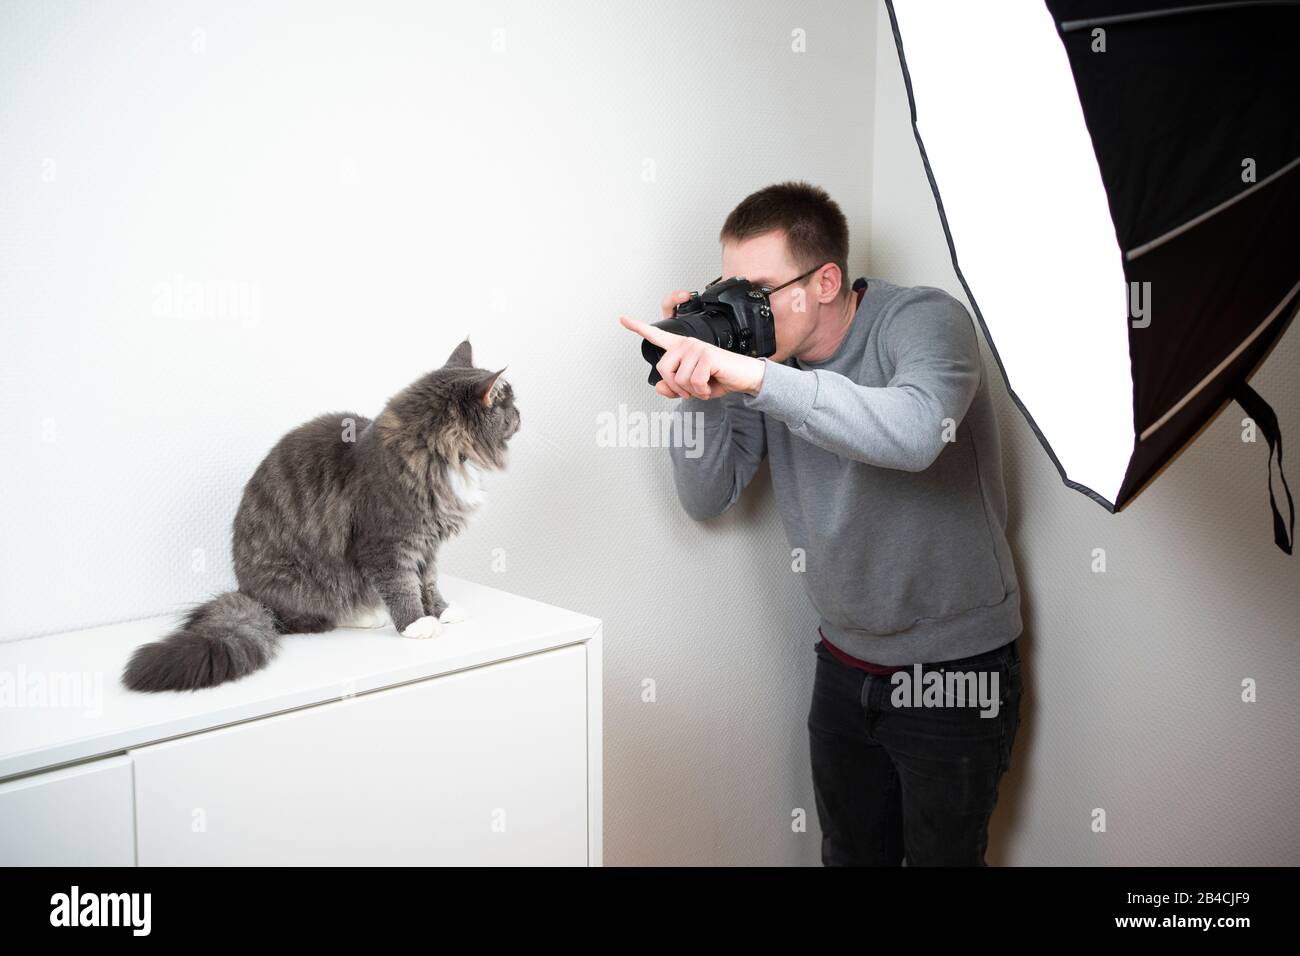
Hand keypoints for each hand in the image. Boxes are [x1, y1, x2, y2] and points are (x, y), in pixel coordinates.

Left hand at [619, 312, 765, 399]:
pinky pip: (693, 382)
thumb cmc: (718, 379)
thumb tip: (658, 388)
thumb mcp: (692, 388)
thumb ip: (672, 389)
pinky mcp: (706, 356)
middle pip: (663, 369)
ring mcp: (696, 348)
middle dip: (676, 386)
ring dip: (692, 390)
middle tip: (691, 389)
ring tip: (704, 385)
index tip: (623, 318)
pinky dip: (701, 390)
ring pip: (678, 379)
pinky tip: (709, 385)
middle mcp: (687, 344)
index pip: (656, 335)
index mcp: (681, 348)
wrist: (743, 378)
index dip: (638, 328)